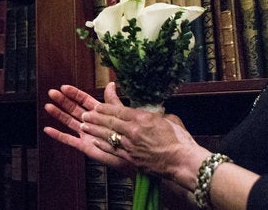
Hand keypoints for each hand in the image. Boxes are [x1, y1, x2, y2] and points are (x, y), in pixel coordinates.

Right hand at [43, 83, 135, 173]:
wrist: (131, 156)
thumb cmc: (127, 135)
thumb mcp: (120, 114)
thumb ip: (112, 100)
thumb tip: (111, 83)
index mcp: (98, 113)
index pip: (83, 100)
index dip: (73, 94)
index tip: (64, 87)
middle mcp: (90, 122)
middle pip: (73, 109)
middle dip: (62, 101)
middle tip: (52, 93)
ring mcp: (85, 134)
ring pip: (69, 122)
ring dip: (58, 114)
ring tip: (48, 106)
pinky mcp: (83, 145)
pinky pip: (68, 139)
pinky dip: (58, 135)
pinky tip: (48, 130)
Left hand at [78, 83, 209, 183]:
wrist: (183, 162)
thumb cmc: (180, 141)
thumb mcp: (169, 120)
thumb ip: (157, 115)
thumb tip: (155, 112)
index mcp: (142, 118)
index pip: (119, 110)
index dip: (105, 108)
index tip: (96, 105)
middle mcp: (133, 130)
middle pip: (109, 121)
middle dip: (95, 117)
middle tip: (85, 114)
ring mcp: (130, 145)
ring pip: (107, 135)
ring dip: (94, 130)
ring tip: (83, 125)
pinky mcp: (131, 158)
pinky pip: (113, 149)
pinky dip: (102, 144)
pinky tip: (94, 141)